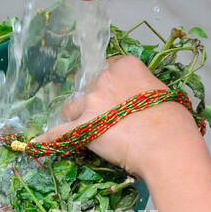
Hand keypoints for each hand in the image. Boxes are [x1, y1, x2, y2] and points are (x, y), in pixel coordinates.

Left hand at [35, 55, 206, 178]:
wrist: (167, 145)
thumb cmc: (174, 123)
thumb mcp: (162, 94)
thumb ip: (143, 90)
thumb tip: (139, 98)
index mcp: (126, 65)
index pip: (107, 70)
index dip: (111, 87)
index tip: (116, 99)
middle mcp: (104, 77)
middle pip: (87, 88)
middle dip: (93, 103)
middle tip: (109, 121)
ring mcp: (91, 101)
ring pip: (71, 107)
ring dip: (77, 118)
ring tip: (88, 134)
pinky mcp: (82, 126)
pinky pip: (57, 133)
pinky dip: (47, 140)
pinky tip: (36, 145)